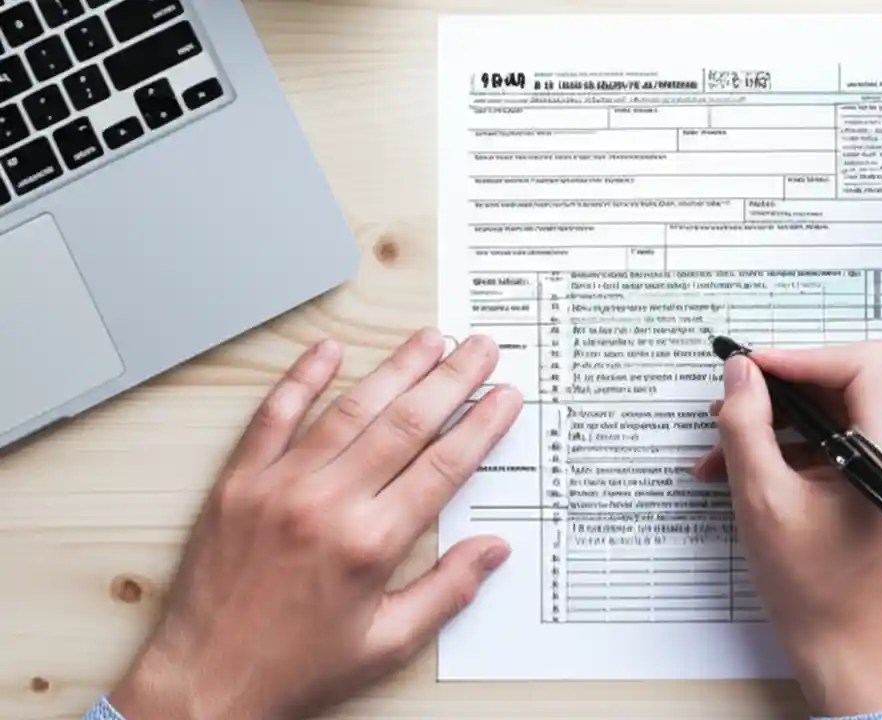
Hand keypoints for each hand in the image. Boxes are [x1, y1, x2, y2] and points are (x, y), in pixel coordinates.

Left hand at [110, 330, 520, 719]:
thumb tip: (494, 549)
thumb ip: (447, 591)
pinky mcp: (238, 483)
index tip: (504, 398)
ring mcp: (279, 487)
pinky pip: (274, 417)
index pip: (443, 466)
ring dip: (395, 369)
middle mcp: (327, 505)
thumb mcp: (387, 644)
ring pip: (350, 410)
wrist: (204, 683)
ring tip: (428, 340)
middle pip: (405, 424)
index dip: (481, 425)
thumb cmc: (295, 669)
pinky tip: (329, 350)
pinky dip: (301, 379)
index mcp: (370, 545)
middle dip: (451, 380)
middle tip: (480, 348)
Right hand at [694, 343, 881, 715]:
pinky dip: (782, 451)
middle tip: (728, 403)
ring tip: (717, 448)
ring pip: (827, 414)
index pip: (861, 363)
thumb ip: (747, 429)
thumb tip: (740, 374)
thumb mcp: (764, 501)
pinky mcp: (870, 483)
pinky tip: (734, 471)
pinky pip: (825, 445)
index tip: (752, 370)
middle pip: (841, 383)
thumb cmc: (815, 589)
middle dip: (777, 391)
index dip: (802, 357)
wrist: (847, 649)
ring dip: (771, 425)